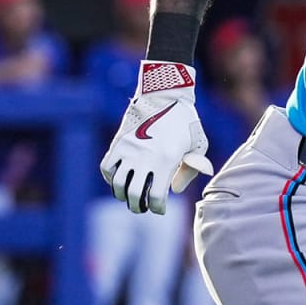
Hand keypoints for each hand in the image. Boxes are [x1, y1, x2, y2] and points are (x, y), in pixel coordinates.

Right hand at [99, 61, 213, 214]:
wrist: (165, 95)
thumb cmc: (186, 121)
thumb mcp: (198, 144)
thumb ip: (191, 169)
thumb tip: (175, 190)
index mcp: (166, 160)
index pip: (156, 197)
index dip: (157, 208)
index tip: (160, 209)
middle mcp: (145, 158)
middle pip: (133, 195)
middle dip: (138, 207)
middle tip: (142, 208)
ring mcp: (129, 150)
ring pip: (118, 184)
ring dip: (123, 195)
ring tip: (130, 196)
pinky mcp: (118, 143)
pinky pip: (107, 168)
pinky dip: (111, 178)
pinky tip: (120, 180)